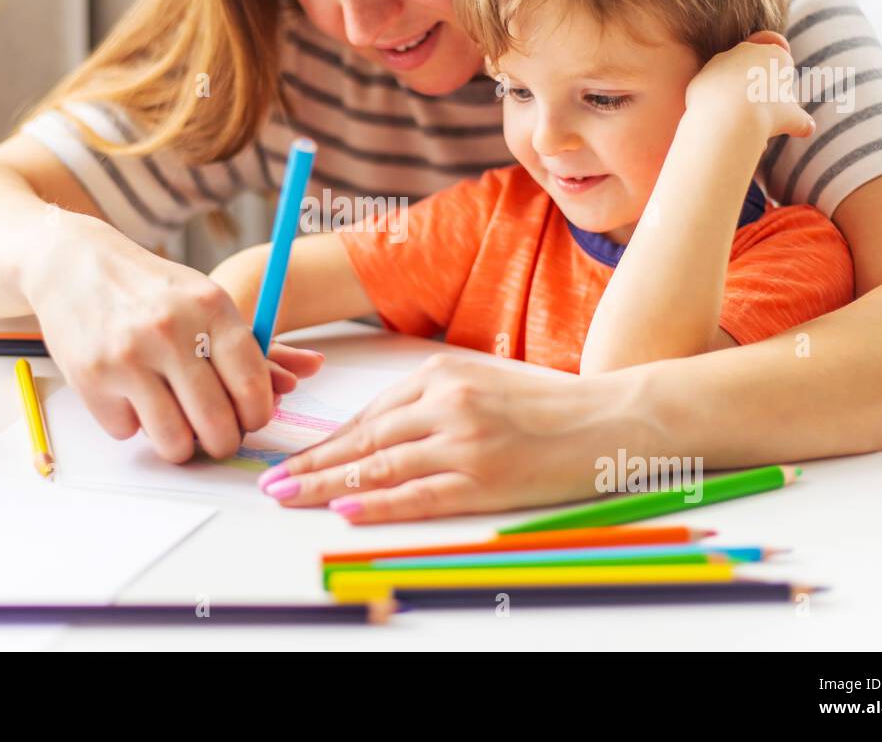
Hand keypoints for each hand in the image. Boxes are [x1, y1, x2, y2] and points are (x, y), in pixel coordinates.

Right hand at [21, 214, 322, 460]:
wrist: (74, 264)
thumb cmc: (153, 292)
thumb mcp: (205, 302)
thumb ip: (251, 346)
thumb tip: (302, 378)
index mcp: (211, 308)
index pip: (252, 385)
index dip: (258, 415)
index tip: (251, 420)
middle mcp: (171, 331)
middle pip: (217, 424)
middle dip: (222, 442)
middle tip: (217, 437)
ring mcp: (129, 356)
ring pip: (174, 440)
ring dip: (179, 445)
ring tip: (177, 426)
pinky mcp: (92, 377)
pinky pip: (128, 432)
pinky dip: (132, 424)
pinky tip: (129, 395)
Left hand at [257, 353, 620, 521]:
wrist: (610, 418)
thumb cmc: (546, 404)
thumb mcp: (480, 383)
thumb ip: (430, 403)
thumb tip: (375, 437)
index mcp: (441, 373)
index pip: (368, 414)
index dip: (325, 441)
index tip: (293, 459)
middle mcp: (447, 402)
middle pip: (363, 439)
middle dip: (312, 464)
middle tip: (271, 481)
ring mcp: (464, 441)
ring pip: (380, 466)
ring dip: (328, 485)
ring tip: (289, 497)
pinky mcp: (484, 478)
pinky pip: (419, 495)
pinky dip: (379, 504)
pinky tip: (346, 509)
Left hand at [685, 30, 813, 140]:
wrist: (730, 116)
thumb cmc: (767, 114)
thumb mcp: (792, 119)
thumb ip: (801, 121)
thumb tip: (808, 128)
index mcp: (775, 55)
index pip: (780, 65)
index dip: (780, 84)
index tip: (776, 100)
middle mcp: (748, 50)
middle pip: (755, 67)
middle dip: (756, 84)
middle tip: (757, 107)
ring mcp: (723, 59)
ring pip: (731, 75)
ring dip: (734, 91)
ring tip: (738, 115)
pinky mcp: (703, 73)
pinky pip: (712, 86)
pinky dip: (716, 99)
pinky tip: (720, 115)